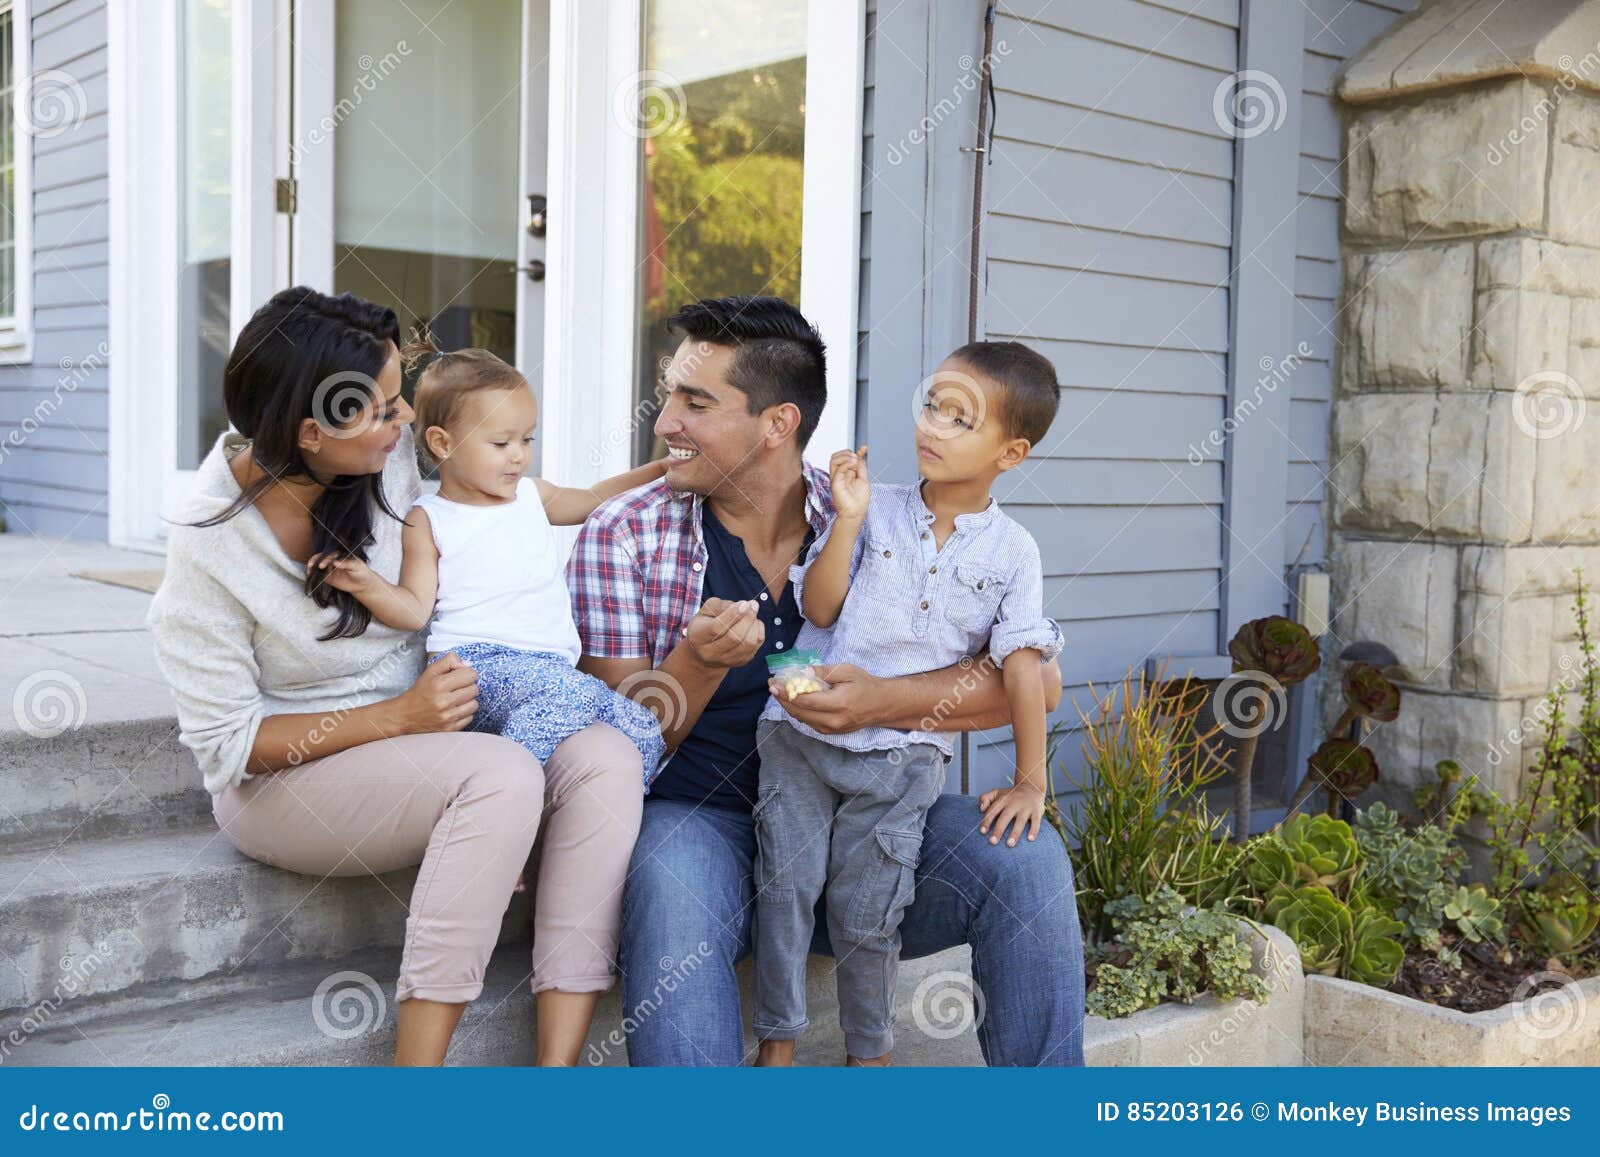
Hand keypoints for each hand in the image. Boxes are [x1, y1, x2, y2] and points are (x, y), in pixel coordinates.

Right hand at [308, 552, 374, 594]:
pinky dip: (314, 574)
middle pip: (322, 557)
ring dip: (313, 566)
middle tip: (314, 565)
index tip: (323, 564)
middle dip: (316, 560)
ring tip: (309, 569)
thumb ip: (347, 564)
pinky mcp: (328, 576)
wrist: (362, 584)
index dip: (326, 558)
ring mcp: (330, 568)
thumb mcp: (357, 567)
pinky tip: (311, 574)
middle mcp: (334, 560)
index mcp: (341, 555)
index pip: (331, 554)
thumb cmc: (362, 573)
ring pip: (319, 564)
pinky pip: (319, 574)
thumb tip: (336, 562)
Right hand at [397, 652, 478, 732]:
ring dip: (467, 701)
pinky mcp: (450, 729)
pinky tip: (453, 710)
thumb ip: (449, 661)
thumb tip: (468, 665)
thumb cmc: (420, 692)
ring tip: (455, 700)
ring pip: (475, 704)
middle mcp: (444, 702)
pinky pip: (470, 717)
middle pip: (475, 689)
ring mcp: (448, 717)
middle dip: (468, 686)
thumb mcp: (430, 671)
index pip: (471, 675)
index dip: (467, 673)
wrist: (405, 716)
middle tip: (456, 688)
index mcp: (439, 684)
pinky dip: (464, 713)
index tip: (460, 676)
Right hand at [685, 597, 765, 669]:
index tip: (744, 603)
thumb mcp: (705, 611)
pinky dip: (758, 630)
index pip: (716, 628)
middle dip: (748, 618)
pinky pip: (756, 645)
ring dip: (754, 624)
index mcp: (698, 637)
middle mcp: (711, 653)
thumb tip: (743, 606)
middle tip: (753, 604)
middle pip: (735, 637)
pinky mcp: (742, 661)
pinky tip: (753, 623)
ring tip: (751, 613)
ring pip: (748, 643)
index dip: (733, 614)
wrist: (704, 653)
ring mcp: (727, 660)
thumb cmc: (705, 626)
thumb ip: (722, 605)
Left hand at [766, 663, 882, 733]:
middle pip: (799, 712)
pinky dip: (798, 711)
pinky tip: (793, 700)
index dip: (786, 692)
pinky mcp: (829, 732)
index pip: (805, 700)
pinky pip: (808, 722)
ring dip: (788, 705)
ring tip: (779, 691)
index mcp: (838, 704)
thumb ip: (823, 673)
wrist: (881, 705)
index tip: (774, 682)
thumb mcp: (846, 671)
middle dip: (782, 699)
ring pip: (801, 719)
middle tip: (772, 685)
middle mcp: (833, 721)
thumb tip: (803, 672)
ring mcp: (831, 729)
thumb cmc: (865, 684)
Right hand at [828, 446, 869, 521]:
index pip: (848, 459)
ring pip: (833, 460)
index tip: (864, 448)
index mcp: (848, 474)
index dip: (856, 452)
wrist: (855, 513)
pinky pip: (838, 468)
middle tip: (856, 456)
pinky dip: (846, 463)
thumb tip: (860, 457)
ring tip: (854, 459)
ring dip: (845, 456)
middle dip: (847, 452)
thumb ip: (861, 468)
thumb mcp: (864, 480)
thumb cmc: (859, 501)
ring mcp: (836, 478)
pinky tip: (853, 464)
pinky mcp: (834, 482)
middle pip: (837, 457)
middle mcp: (840, 475)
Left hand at [977, 782, 1044, 846]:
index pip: (993, 810)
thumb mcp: (997, 793)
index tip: (982, 831)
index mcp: (1003, 800)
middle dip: (998, 830)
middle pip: (1005, 817)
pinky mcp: (1037, 811)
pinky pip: (1036, 822)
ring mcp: (1026, 807)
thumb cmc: (1010, 795)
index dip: (987, 820)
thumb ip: (985, 798)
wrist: (1032, 786)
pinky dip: (1034, 830)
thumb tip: (981, 809)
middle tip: (992, 842)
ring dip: (1015, 833)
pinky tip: (1030, 839)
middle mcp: (1014, 803)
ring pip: (1020, 821)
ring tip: (1009, 844)